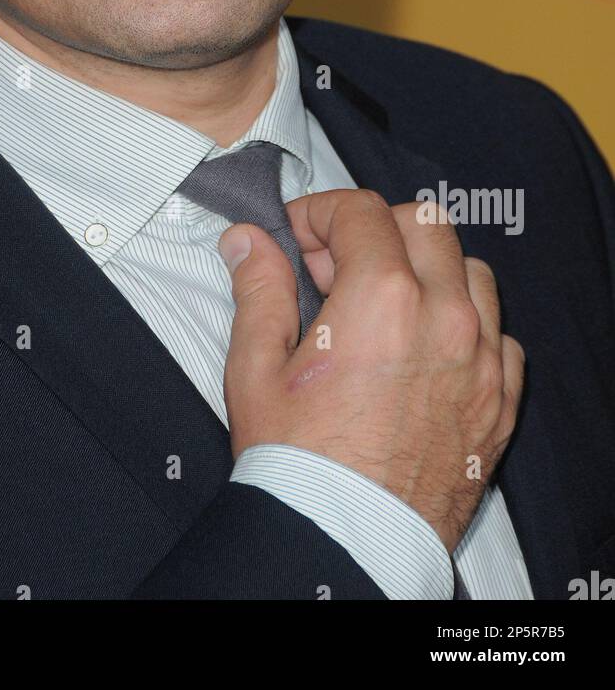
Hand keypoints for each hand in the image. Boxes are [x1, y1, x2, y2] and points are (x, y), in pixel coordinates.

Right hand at [218, 188, 524, 553]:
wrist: (345, 539)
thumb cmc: (300, 463)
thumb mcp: (257, 367)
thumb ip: (258, 289)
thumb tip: (249, 241)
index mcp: (380, 298)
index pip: (361, 210)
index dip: (321, 212)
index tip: (301, 234)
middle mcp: (442, 318)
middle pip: (424, 224)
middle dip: (375, 230)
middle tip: (335, 268)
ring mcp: (479, 359)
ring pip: (471, 271)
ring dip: (427, 270)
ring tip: (384, 303)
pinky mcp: (498, 400)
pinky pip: (500, 335)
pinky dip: (467, 326)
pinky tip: (425, 348)